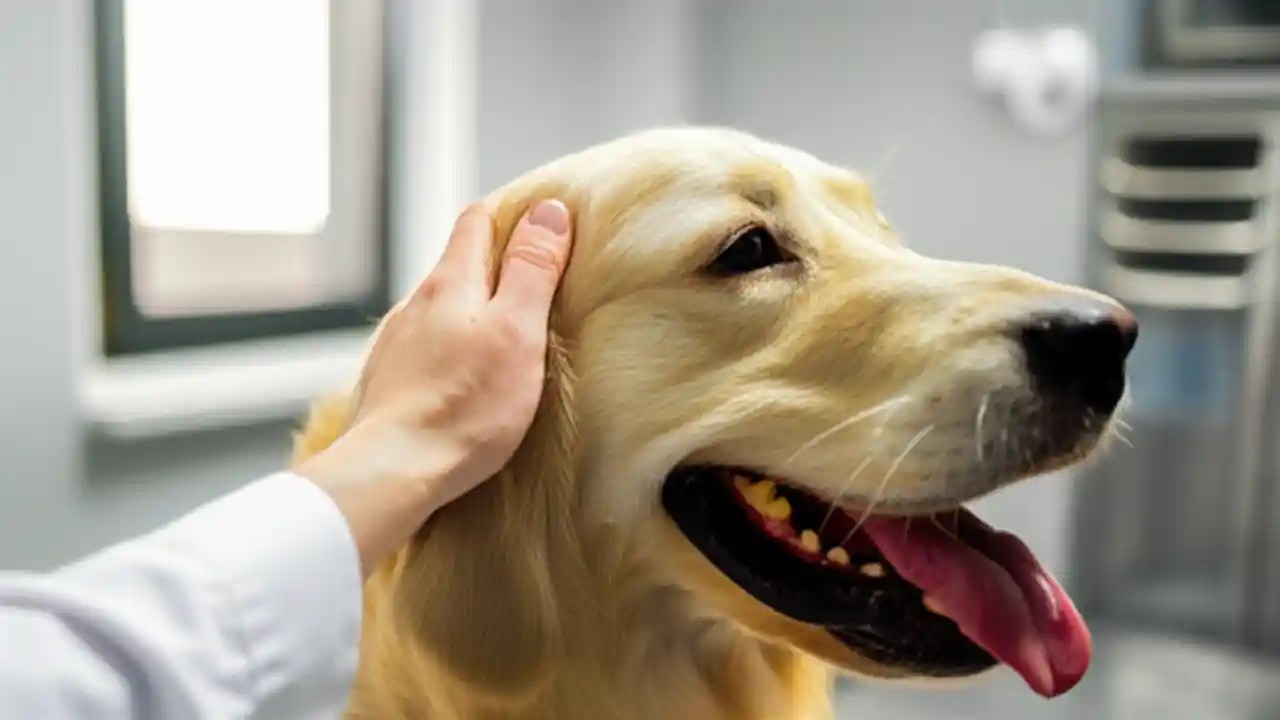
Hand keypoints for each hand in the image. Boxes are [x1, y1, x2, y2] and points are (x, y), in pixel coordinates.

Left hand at [298, 200, 573, 575]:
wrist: (393, 471)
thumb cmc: (464, 408)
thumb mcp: (517, 331)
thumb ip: (532, 270)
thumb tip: (548, 211)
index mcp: (450, 282)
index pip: (478, 220)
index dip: (512, 211)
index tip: (545, 219)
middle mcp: (416, 303)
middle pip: (459, 262)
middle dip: (497, 262)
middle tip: (538, 276)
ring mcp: (398, 342)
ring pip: (442, 307)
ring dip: (474, 308)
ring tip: (507, 330)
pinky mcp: (391, 380)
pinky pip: (428, 346)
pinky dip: (454, 345)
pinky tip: (468, 373)